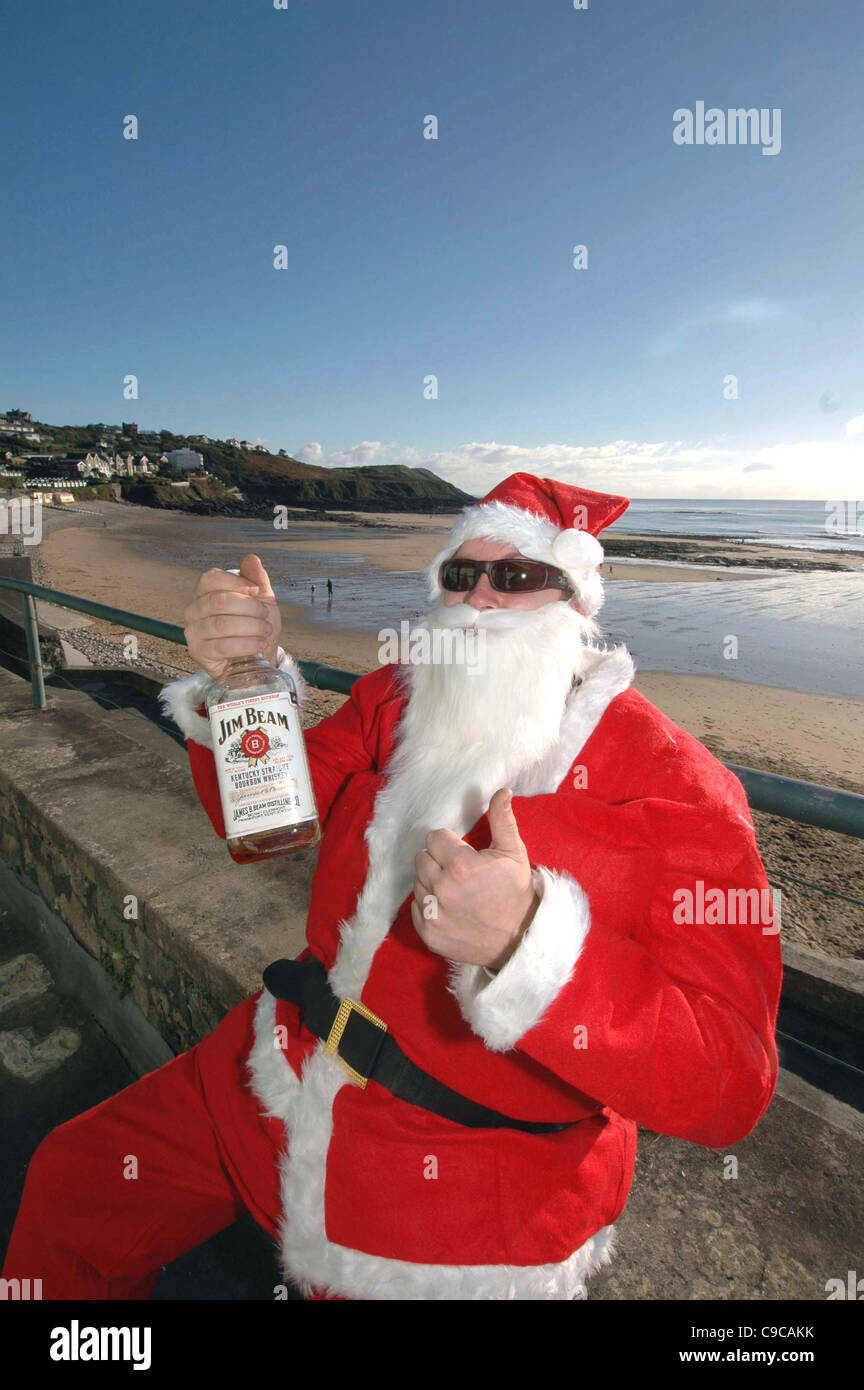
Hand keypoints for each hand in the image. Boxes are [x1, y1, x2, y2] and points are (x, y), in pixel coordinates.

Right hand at [183, 553, 281, 679]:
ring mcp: (193, 631)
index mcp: (205, 592)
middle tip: (265, 616)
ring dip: (250, 627)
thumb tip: (251, 559)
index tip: (256, 591)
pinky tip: (259, 644)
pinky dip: (245, 644)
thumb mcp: (262, 599)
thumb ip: (256, 578)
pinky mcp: (198, 652)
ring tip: (265, 631)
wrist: (259, 656)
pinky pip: (221, 646)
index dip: (236, 583)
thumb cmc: (256, 626)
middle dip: (249, 608)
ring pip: (221, 624)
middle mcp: (194, 610)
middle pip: (218, 601)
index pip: (211, 579)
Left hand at [411, 788, 539, 969]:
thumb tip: (502, 791)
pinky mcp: (428, 932)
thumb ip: (502, 820)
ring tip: (456, 890)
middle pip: (421, 858)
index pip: (434, 838)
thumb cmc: (516, 893)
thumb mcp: (514, 853)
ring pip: (417, 882)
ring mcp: (433, 913)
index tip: (462, 853)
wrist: (518, 939)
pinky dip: (428, 905)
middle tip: (459, 871)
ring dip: (432, 882)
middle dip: (438, 860)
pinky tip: (449, 907)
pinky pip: (415, 907)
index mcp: (461, 865)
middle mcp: (442, 888)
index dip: (449, 843)